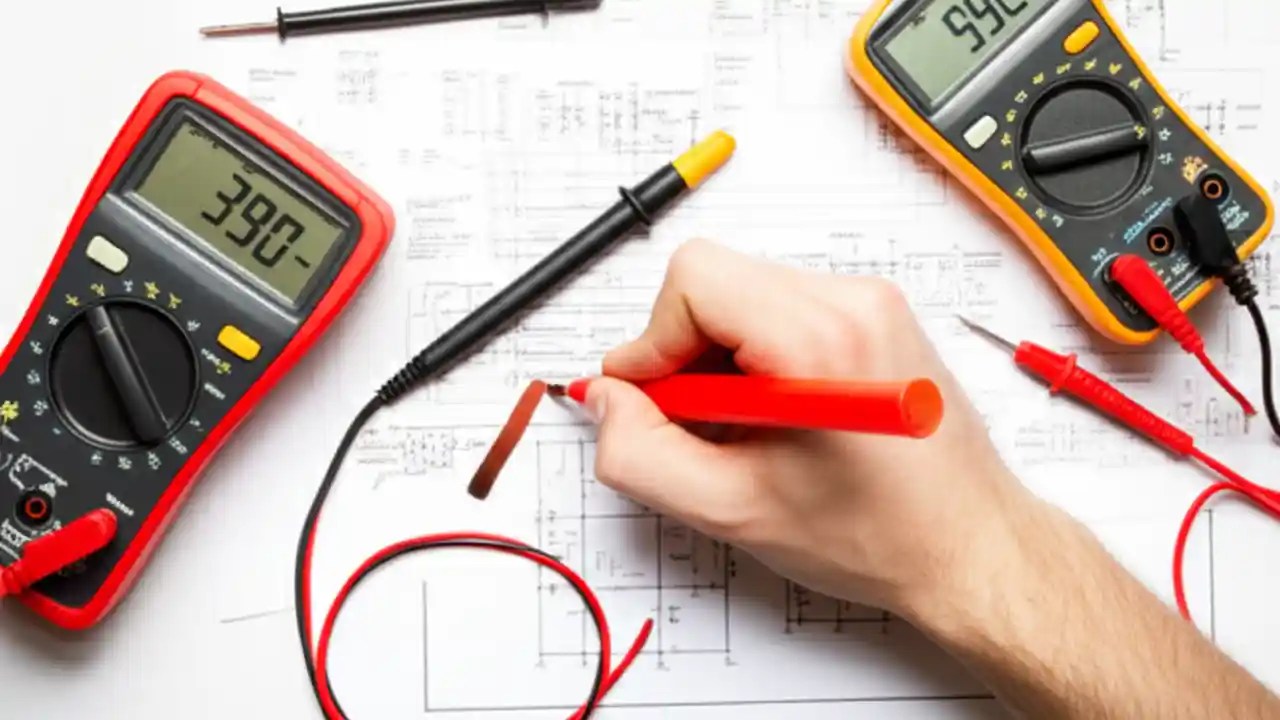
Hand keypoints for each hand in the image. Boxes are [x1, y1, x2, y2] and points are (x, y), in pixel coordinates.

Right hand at [580, 239, 1032, 619]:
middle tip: (696, 421)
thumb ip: (641, 453)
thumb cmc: (877, 535)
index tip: (648, 398)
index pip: (692, 281)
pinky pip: (783, 306)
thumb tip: (605, 401)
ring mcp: (872, 303)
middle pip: (715, 279)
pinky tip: (774, 413)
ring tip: (743, 426)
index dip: (652, 342)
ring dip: (720, 354)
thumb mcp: (732, 510)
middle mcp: (854, 302)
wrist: (968, 547)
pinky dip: (756, 353)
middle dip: (683, 350)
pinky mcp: (877, 315)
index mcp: (820, 340)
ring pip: (745, 291)